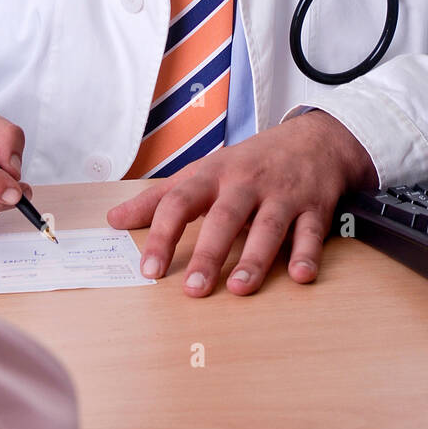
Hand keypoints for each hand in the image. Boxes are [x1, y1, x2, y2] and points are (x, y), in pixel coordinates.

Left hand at [107, 109, 377, 295]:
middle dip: (209, 253)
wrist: (314, 139)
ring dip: (254, 258)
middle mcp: (246, 184)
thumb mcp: (202, 171)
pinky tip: (300, 276)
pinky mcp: (314, 206)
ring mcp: (282, 195)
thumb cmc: (249, 162)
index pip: (180, 202)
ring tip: (239, 289)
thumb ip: (159, 198)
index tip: (150, 270)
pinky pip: (311, 232)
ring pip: (268, 227)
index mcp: (213, 175)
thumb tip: (114, 219)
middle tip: (194, 290)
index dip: (162, 235)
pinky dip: (307, 253)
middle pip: (224, 217)